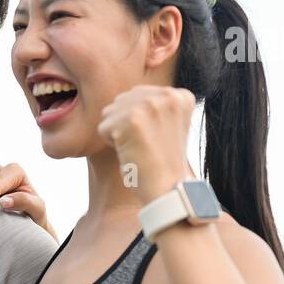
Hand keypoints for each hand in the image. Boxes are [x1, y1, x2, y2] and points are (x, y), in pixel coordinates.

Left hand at [96, 86, 195, 202]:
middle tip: (146, 144)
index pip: (137, 95)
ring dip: (117, 133)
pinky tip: (131, 152)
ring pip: (110, 113)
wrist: (168, 188)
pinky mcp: (132, 119)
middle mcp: (168, 95)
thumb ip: (152, 105)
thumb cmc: (162, 161)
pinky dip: (111, 144)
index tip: (157, 138)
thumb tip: (121, 96)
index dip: (139, 120)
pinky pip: (103, 128)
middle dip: (125, 125)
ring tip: (139, 147)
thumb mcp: (167, 123)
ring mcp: (150, 105)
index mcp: (180, 95)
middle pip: (121, 101)